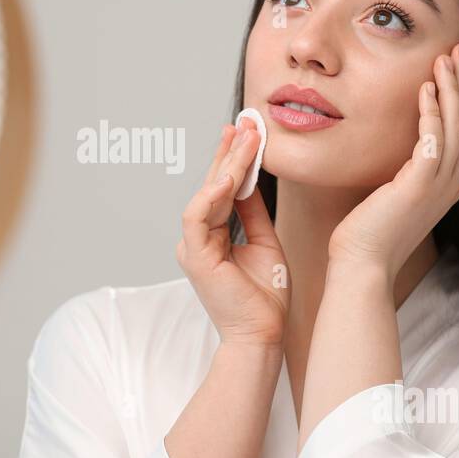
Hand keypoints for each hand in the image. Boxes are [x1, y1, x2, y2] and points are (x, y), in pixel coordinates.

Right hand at [176, 119, 288, 349]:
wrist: (263, 333)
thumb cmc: (264, 296)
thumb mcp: (264, 242)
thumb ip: (253, 213)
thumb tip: (250, 182)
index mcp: (212, 236)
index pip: (220, 189)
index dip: (232, 159)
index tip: (246, 132)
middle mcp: (198, 238)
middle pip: (212, 186)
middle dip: (229, 152)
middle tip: (245, 123)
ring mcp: (193, 247)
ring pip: (206, 195)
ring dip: (226, 165)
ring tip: (245, 140)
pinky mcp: (195, 257)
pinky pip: (197, 217)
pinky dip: (211, 195)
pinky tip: (229, 176)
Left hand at [327, 42, 458, 280]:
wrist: (363, 267)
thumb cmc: (372, 236)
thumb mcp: (400, 200)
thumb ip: (411, 177)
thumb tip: (405, 160)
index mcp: (452, 189)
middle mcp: (452, 186)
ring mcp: (438, 185)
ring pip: (456, 127)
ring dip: (452, 89)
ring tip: (445, 58)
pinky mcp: (418, 185)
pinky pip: (432, 140)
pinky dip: (431, 112)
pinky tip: (426, 88)